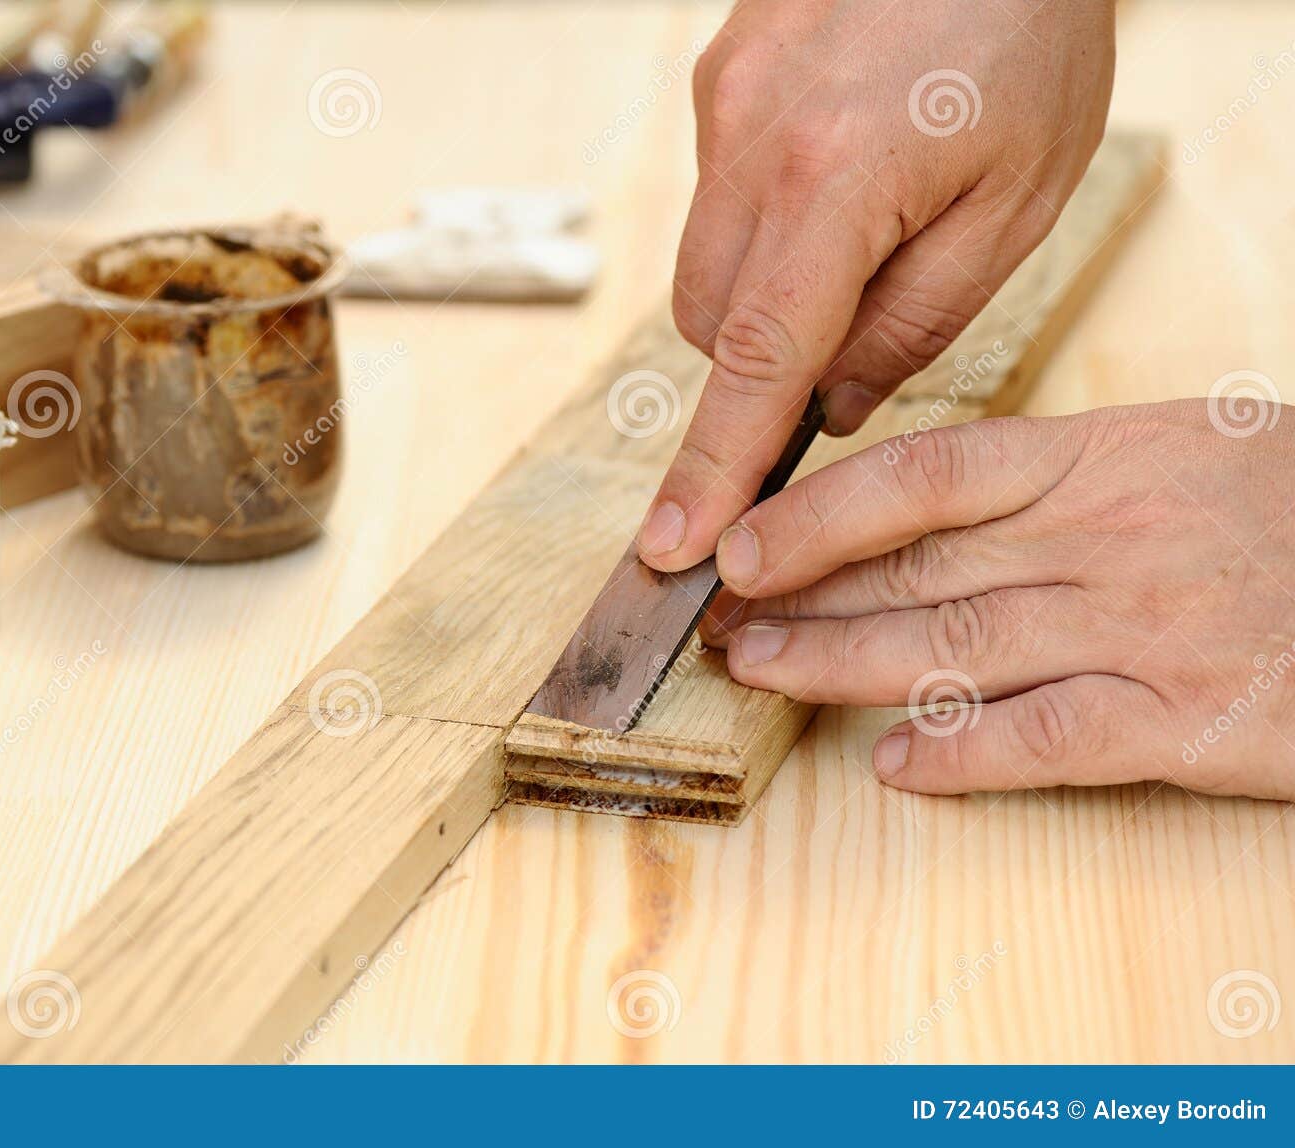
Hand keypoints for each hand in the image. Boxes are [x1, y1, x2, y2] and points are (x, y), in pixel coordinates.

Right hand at [639, 0, 1115, 571]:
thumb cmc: (1027, 35)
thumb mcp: (1017, 201)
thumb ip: (919, 322)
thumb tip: (835, 406)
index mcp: (833, 181)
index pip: (755, 365)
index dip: (714, 467)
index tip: (673, 543)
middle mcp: (751, 141)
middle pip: (712, 325)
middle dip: (765, 361)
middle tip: (856, 324)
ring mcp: (721, 102)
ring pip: (704, 264)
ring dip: (765, 288)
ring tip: (863, 220)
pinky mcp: (715, 77)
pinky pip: (715, 193)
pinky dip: (764, 217)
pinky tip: (836, 162)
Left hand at [699, 400, 1294, 800]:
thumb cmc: (1291, 504)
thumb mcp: (1183, 446)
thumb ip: (1060, 475)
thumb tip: (925, 499)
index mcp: (1103, 454)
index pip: (925, 473)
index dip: (818, 511)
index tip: (742, 539)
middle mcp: (1110, 536)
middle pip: (919, 568)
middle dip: (803, 597)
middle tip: (720, 622)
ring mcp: (1147, 630)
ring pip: (959, 650)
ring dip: (844, 668)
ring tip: (765, 674)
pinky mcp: (1193, 723)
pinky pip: (1050, 740)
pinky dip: (964, 754)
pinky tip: (897, 763)